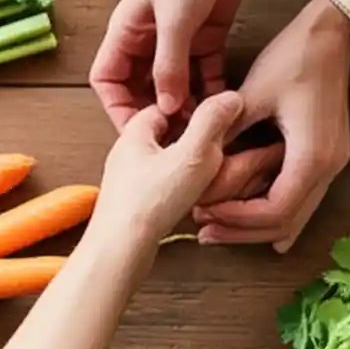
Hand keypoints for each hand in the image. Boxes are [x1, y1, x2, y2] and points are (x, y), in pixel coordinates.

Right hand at [89, 0, 248, 127]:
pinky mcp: (206, 38)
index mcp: (127, 34)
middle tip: (177, 138)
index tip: (140, 131)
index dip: (118, 108)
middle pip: (142, 90)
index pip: (108, 80)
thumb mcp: (174, 19)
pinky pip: (204, 73)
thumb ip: (168, 66)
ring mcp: (178, 42)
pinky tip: (224, 107)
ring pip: (176, 86)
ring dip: (188, 106)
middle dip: (157, 114)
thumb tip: (166, 108)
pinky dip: (211, 90)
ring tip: (203, 130)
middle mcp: (148, 42)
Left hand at [91, 91, 244, 247]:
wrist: (119, 251)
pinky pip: (160, 186)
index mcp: (134, 133)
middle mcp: (127, 154)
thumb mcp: (192, 155)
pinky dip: (178, 187)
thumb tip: (230, 96)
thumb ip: (212, 123)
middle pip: (165, 134)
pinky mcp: (133, 205)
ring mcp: (128, 181)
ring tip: (210, 172)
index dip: (192, 107)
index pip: (165, 106)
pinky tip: (192, 197)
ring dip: (186, 164)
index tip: (216, 114)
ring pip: (164, 162)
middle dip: (192, 137)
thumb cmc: (148, 205)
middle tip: (218, 144)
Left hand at [194, 0, 349, 251]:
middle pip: (286, 222)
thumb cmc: (294, 58)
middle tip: (206, 232)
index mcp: (311, 156)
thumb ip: (225, 131)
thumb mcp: (251, 94)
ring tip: (220, 226)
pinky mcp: (327, 155)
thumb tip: (195, 159)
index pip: (274, 210)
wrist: (332, 33)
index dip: (238, 219)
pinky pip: (302, 197)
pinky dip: (275, 211)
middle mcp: (328, 168)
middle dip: (244, 231)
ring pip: (296, 215)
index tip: (205, 213)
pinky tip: (251, 219)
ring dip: (257, 225)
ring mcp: (332, 163)